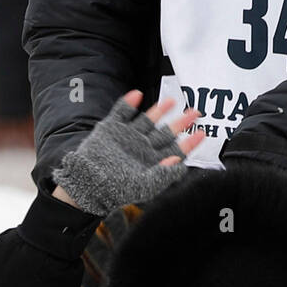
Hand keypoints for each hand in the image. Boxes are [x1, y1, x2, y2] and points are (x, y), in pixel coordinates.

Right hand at [51, 91, 204, 214]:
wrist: (85, 185)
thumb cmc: (115, 191)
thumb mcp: (143, 187)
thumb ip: (163, 174)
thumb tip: (180, 162)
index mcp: (152, 162)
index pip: (175, 150)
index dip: (189, 142)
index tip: (202, 133)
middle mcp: (142, 148)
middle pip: (166, 132)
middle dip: (181, 122)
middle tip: (196, 112)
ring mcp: (127, 137)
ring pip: (147, 120)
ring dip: (159, 110)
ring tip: (171, 101)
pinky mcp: (111, 129)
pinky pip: (121, 112)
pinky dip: (128, 103)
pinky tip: (137, 95)